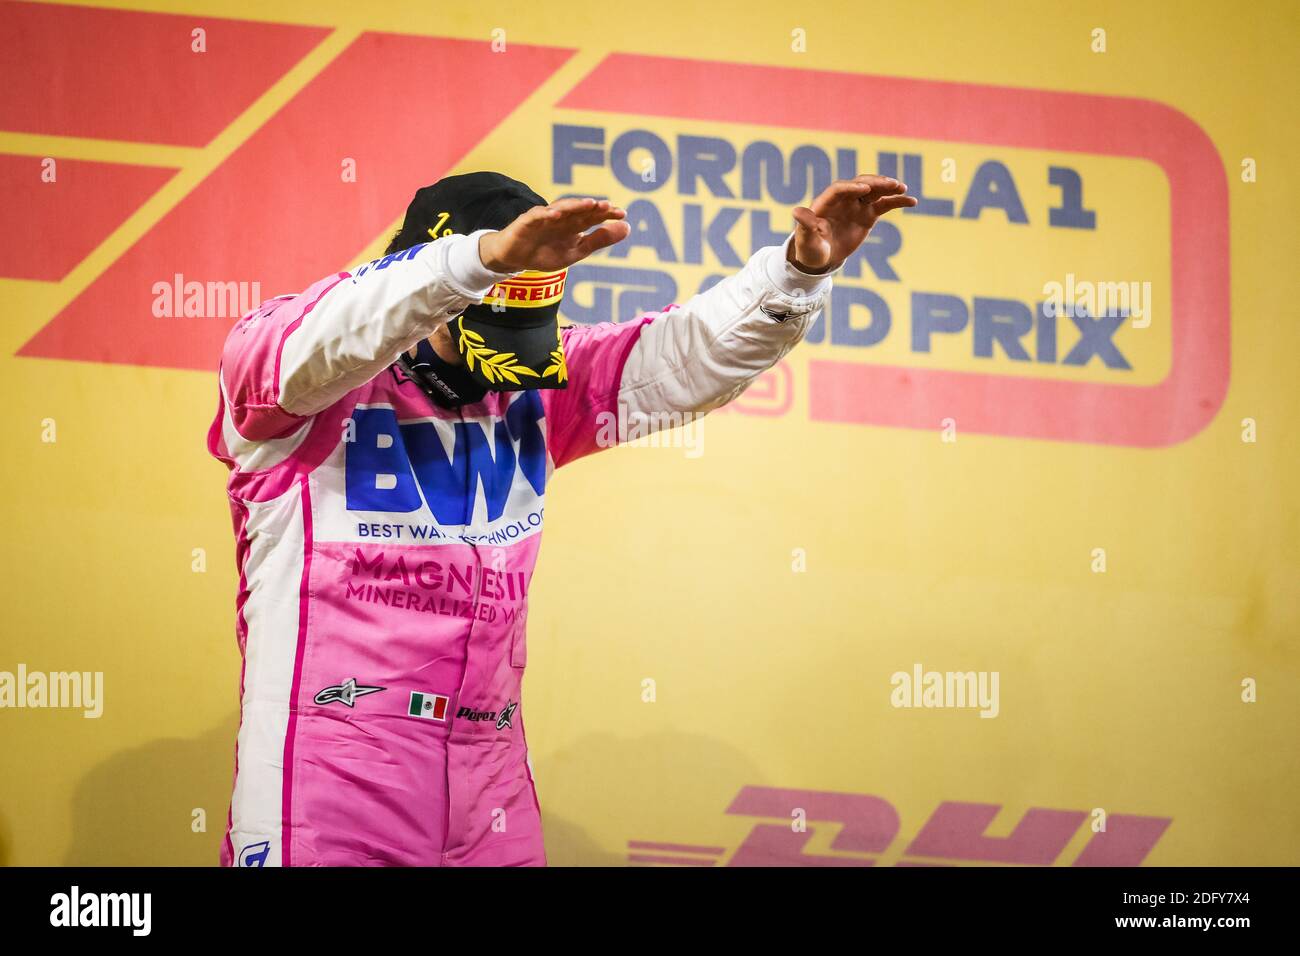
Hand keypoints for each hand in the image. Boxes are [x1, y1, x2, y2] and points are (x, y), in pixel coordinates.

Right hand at [478, 197, 629, 272]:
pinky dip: (546, 214)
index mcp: (574, 224)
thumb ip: (599, 240)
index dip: (606, 214)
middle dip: (593, 207)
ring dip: (575, 205)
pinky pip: (537, 216)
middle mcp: (561, 217)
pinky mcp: (526, 222)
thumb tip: (627, 228)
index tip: (622, 214)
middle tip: (607, 206)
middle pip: (579, 210)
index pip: (592, 216)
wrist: (515, 258)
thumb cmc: (546, 252)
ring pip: (561, 208)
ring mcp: (544, 218)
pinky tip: (556, 214)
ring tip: (589, 204)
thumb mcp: (576, 251)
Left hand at [788, 175, 917, 273]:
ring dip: (888, 187)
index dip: (851, 187)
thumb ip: (805, 225)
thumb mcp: (806, 240)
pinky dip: (897, 201)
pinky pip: (884, 204)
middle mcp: (842, 200)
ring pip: (874, 191)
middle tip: (890, 184)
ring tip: (902, 188)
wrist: (821, 257)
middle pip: (860, 184)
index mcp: (825, 203)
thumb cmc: (810, 249)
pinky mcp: (868, 214)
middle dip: (874, 183)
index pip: (839, 189)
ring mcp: (856, 206)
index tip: (865, 189)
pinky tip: (912, 201)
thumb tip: (797, 211)